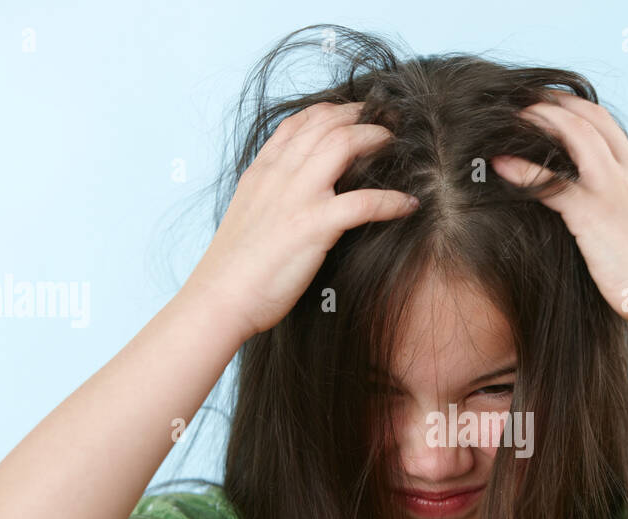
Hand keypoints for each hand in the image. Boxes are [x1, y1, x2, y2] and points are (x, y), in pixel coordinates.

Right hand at [181, 101, 419, 339]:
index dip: (331, 111)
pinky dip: (391, 201)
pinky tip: (409, 205)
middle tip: (388, 121)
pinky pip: (363, 202)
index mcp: (261, 172)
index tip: (355, 113)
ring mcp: (296, 198)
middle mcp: (278, 176)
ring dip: (376, 139)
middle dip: (361, 116)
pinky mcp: (313, 227)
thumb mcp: (248, 217)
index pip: (297, 124)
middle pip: (325, 124)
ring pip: (343, 145)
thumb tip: (294, 199)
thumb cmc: (234, 269)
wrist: (219, 298)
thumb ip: (271, 197)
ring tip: (398, 145)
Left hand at [491, 91, 627, 329]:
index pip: (610, 130)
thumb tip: (600, 227)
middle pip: (593, 118)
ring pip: (576, 134)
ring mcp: (614, 191)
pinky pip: (553, 181)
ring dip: (540, 121)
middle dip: (556, 102)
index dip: (578, 113)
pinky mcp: (595, 214)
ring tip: (508, 118)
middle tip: (523, 98)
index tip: (552, 109)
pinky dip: (523, 167)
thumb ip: (623, 219)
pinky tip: (499, 163)